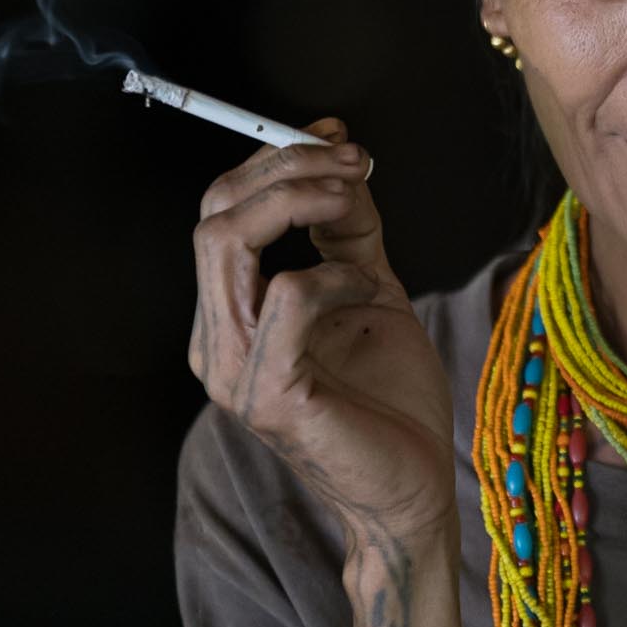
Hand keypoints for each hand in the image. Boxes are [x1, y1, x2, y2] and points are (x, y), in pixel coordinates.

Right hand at [190, 119, 458, 553]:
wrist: (413, 488)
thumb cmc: (388, 397)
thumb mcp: (367, 288)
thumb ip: (348, 230)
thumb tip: (342, 160)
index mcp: (229, 316)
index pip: (219, 212)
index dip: (272, 160)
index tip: (336, 138)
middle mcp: (215, 342)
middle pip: (213, 216)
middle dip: (284, 168)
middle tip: (353, 163)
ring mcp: (233, 373)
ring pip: (226, 243)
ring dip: (297, 200)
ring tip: (355, 200)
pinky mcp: (270, 397)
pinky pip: (286, 298)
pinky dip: (334, 273)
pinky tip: (371, 287)